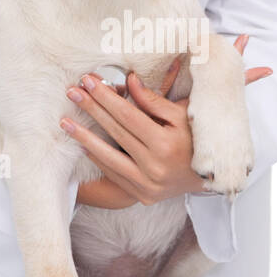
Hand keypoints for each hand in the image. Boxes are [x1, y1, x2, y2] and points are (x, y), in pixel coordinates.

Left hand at [67, 35, 270, 207]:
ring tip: (65, 122)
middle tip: (72, 92)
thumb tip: (129, 81)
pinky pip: (114, 174)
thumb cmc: (198, 139)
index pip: (128, 115)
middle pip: (115, 132)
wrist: (211, 177)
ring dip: (84, 138)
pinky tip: (84, 144)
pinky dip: (98, 158)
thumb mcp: (183, 115)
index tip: (89, 81)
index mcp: (167, 144)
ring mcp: (147, 185)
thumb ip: (154, 100)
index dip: (107, 97)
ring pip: (108, 157)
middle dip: (92, 109)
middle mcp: (155, 167)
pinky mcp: (141, 195)